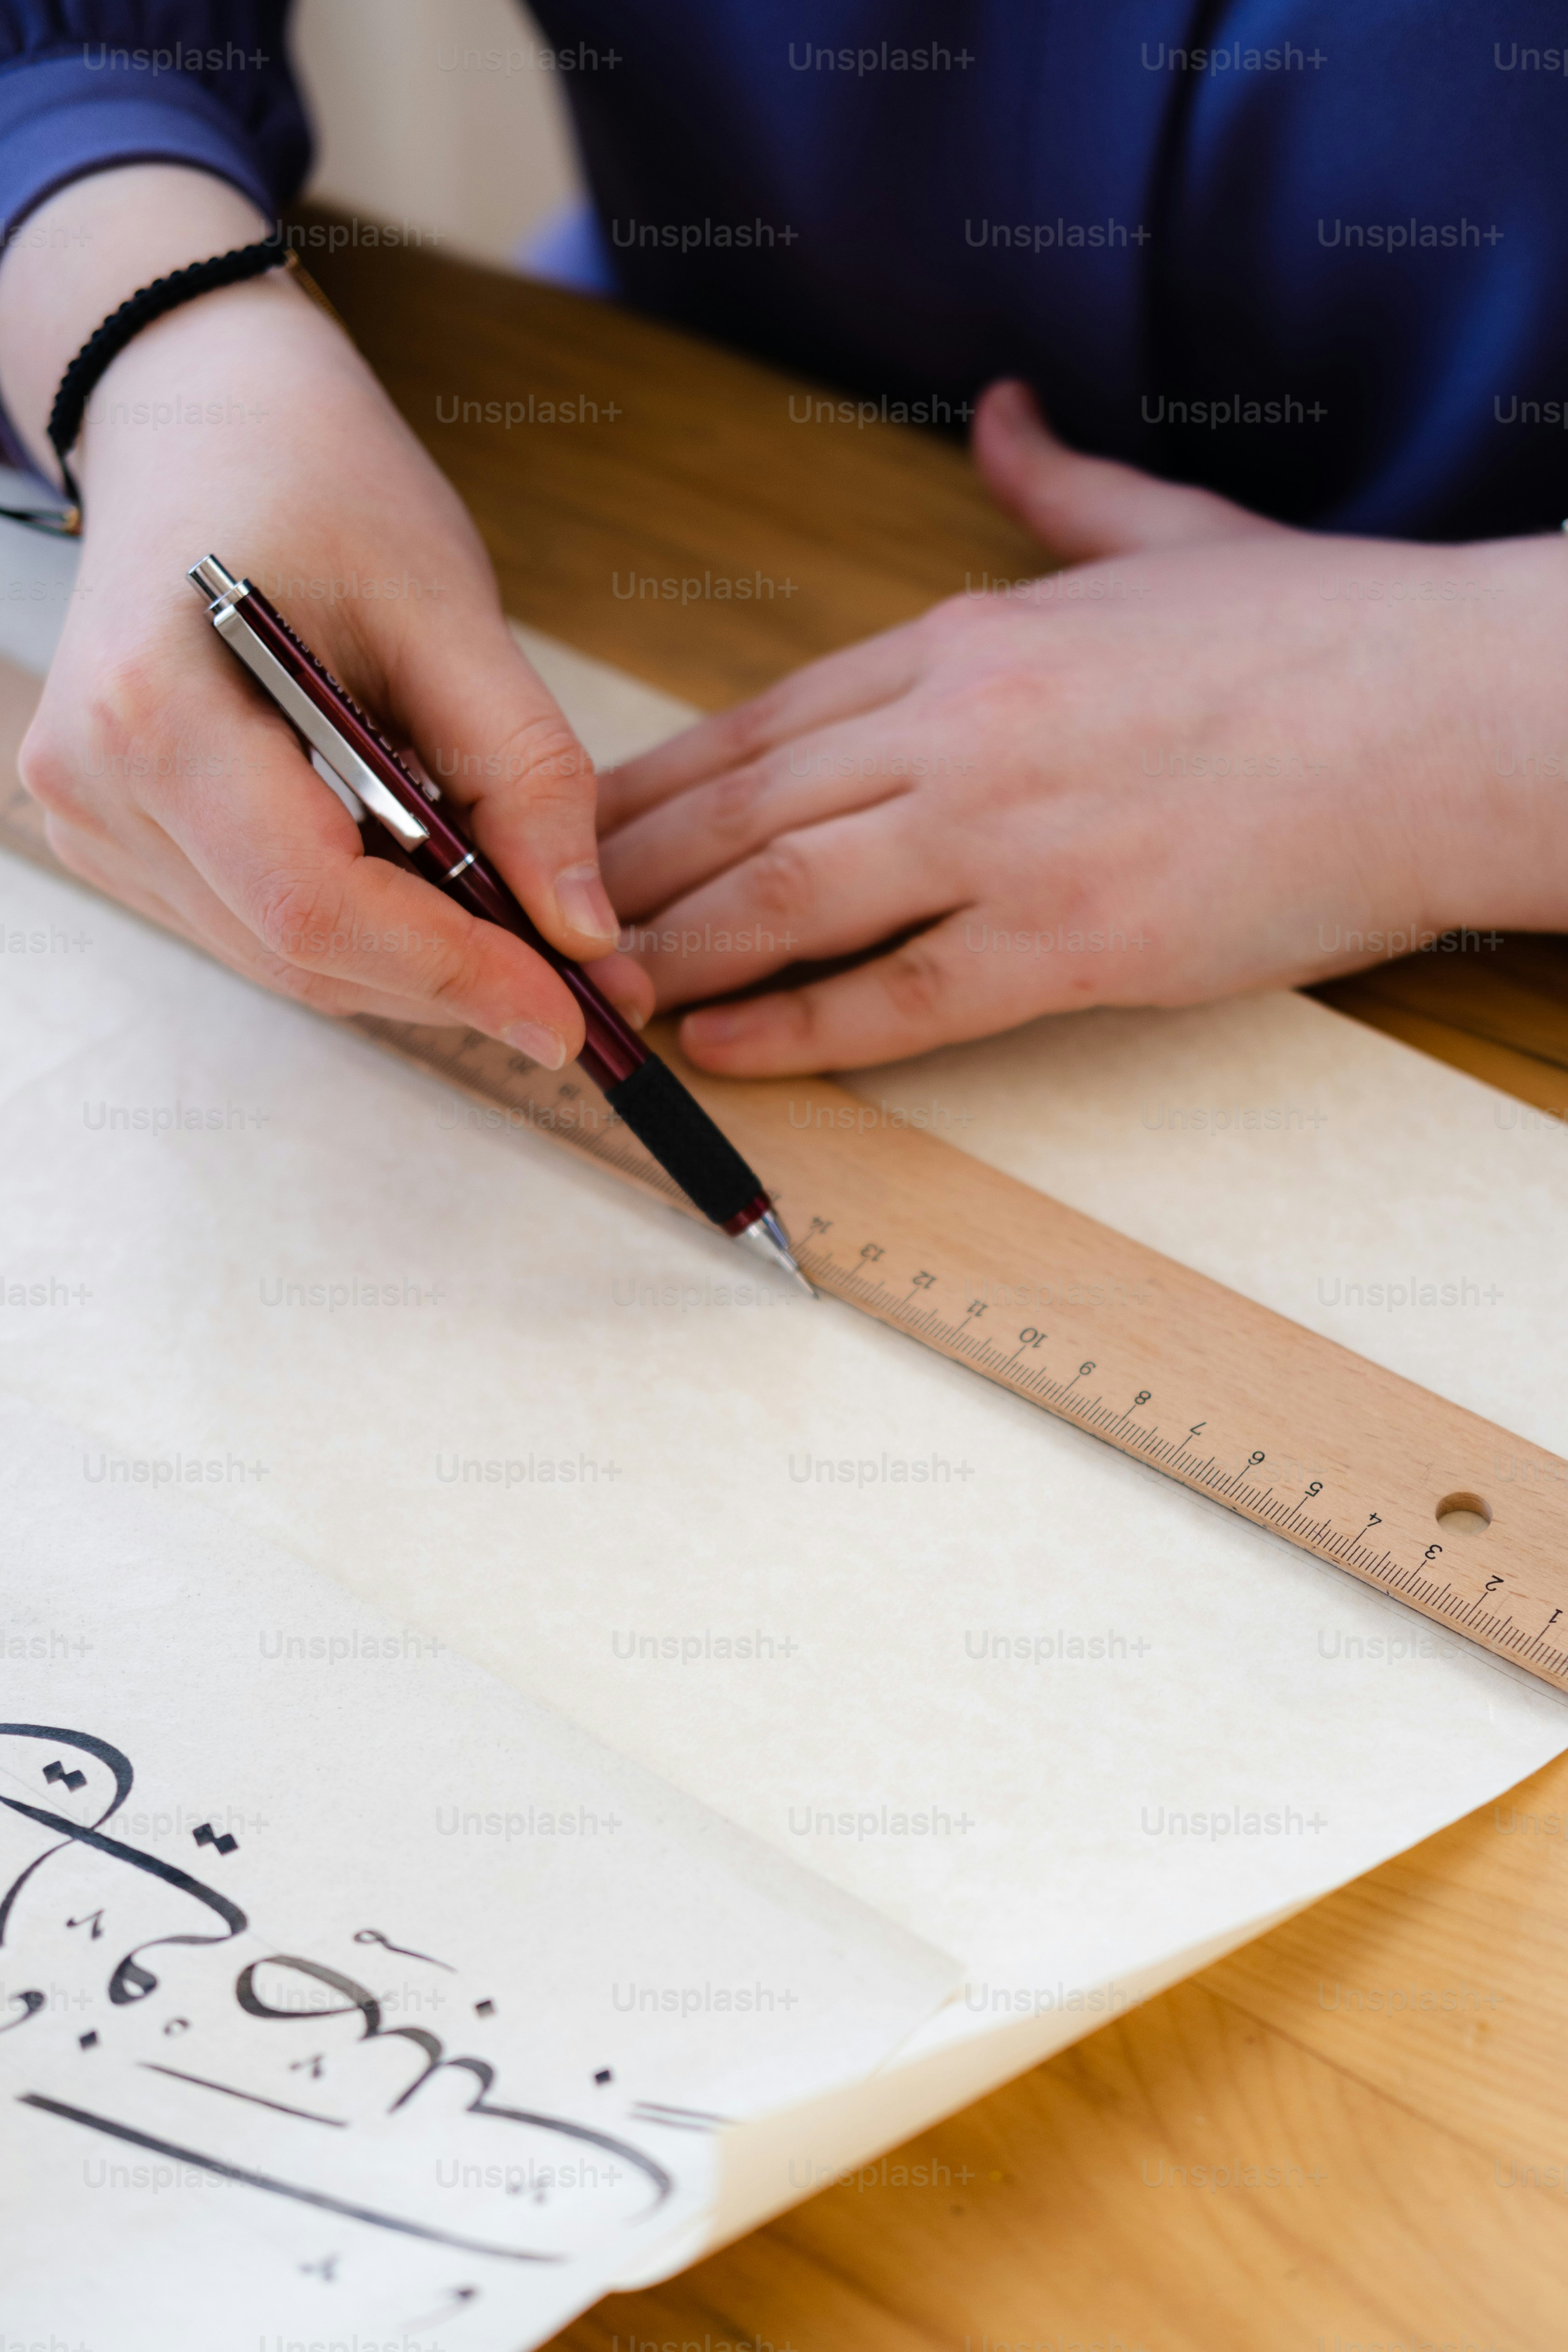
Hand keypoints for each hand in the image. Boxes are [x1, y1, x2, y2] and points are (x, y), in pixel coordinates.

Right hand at [2, 166, 651, 1065]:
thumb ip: (523, 776)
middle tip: (582, 987)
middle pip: (301, 950)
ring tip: (518, 927)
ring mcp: (92, 818)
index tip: (572, 1014)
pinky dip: (364, 929)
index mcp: (156, 710)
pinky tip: (427, 882)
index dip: (453, 974)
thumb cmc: (318, 479)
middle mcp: (96, 783)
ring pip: (286, 959)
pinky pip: (259, 928)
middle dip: (453, 981)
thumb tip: (581, 933)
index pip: (316, 904)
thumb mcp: (447, 611)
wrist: (204, 416)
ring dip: (414, 963)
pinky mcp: (118, 835)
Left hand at [596, 379, 1567, 1074]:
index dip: (652, 779)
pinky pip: (896, 996)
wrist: (1453, 715)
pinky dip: (796, 1026)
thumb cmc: (1322, 633)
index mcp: (972, 638)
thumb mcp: (1168, 532)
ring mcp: (1009, 840)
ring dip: (677, 947)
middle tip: (539, 916)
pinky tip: (723, 1044)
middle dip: (625, 868)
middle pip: (743, 806)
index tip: (576, 817)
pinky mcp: (1072, 943)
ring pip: (786, 896)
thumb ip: (1056, 487)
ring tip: (599, 988)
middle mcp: (964, 731)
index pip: (764, 719)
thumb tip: (998, 415)